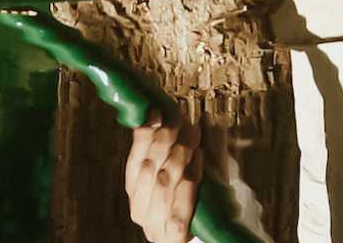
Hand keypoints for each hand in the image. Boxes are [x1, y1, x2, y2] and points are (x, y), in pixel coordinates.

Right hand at [123, 119, 201, 242]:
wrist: (202, 233)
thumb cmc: (197, 196)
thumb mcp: (196, 167)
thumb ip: (197, 144)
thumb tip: (208, 117)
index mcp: (136, 191)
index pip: (134, 161)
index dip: (144, 136)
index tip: (156, 112)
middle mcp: (140, 210)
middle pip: (149, 169)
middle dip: (165, 140)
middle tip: (181, 120)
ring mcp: (155, 225)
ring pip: (163, 183)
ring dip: (178, 154)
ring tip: (192, 136)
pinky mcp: (173, 236)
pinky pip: (179, 205)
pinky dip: (189, 180)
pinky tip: (197, 160)